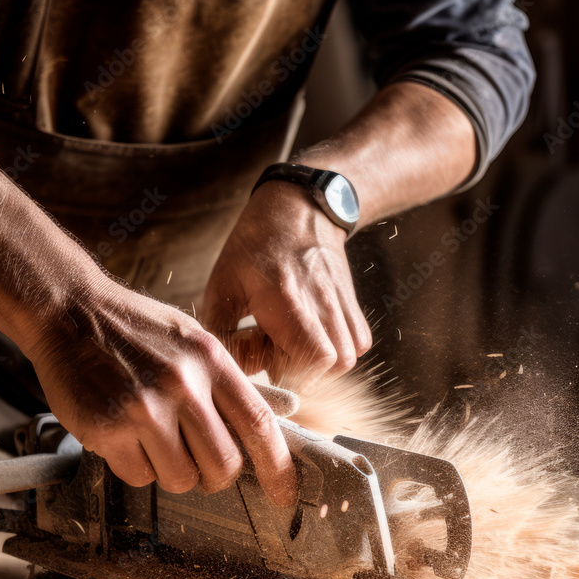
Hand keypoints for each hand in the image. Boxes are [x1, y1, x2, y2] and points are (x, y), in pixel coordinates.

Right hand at [27, 275, 296, 505]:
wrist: (68, 310)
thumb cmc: (133, 329)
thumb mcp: (192, 341)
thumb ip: (228, 381)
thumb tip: (279, 415)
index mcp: (210, 359)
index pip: (259, 424)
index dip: (278, 467)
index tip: (284, 494)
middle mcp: (182, 384)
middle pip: (223, 465)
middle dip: (212, 475)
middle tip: (194, 459)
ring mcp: (143, 408)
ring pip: (181, 478)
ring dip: (167, 469)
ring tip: (148, 436)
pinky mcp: (107, 429)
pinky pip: (137, 476)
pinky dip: (132, 465)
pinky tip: (120, 434)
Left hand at [201, 180, 371, 382]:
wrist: (297, 207)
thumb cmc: (253, 248)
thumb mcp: (222, 284)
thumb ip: (219, 330)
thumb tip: (228, 370)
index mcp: (287, 299)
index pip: (315, 358)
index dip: (289, 370)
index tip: (262, 353)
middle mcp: (322, 303)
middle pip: (334, 365)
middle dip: (303, 370)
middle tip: (275, 349)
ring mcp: (342, 303)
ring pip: (349, 358)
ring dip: (320, 362)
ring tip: (292, 342)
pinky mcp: (352, 303)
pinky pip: (358, 343)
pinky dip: (338, 350)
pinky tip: (311, 335)